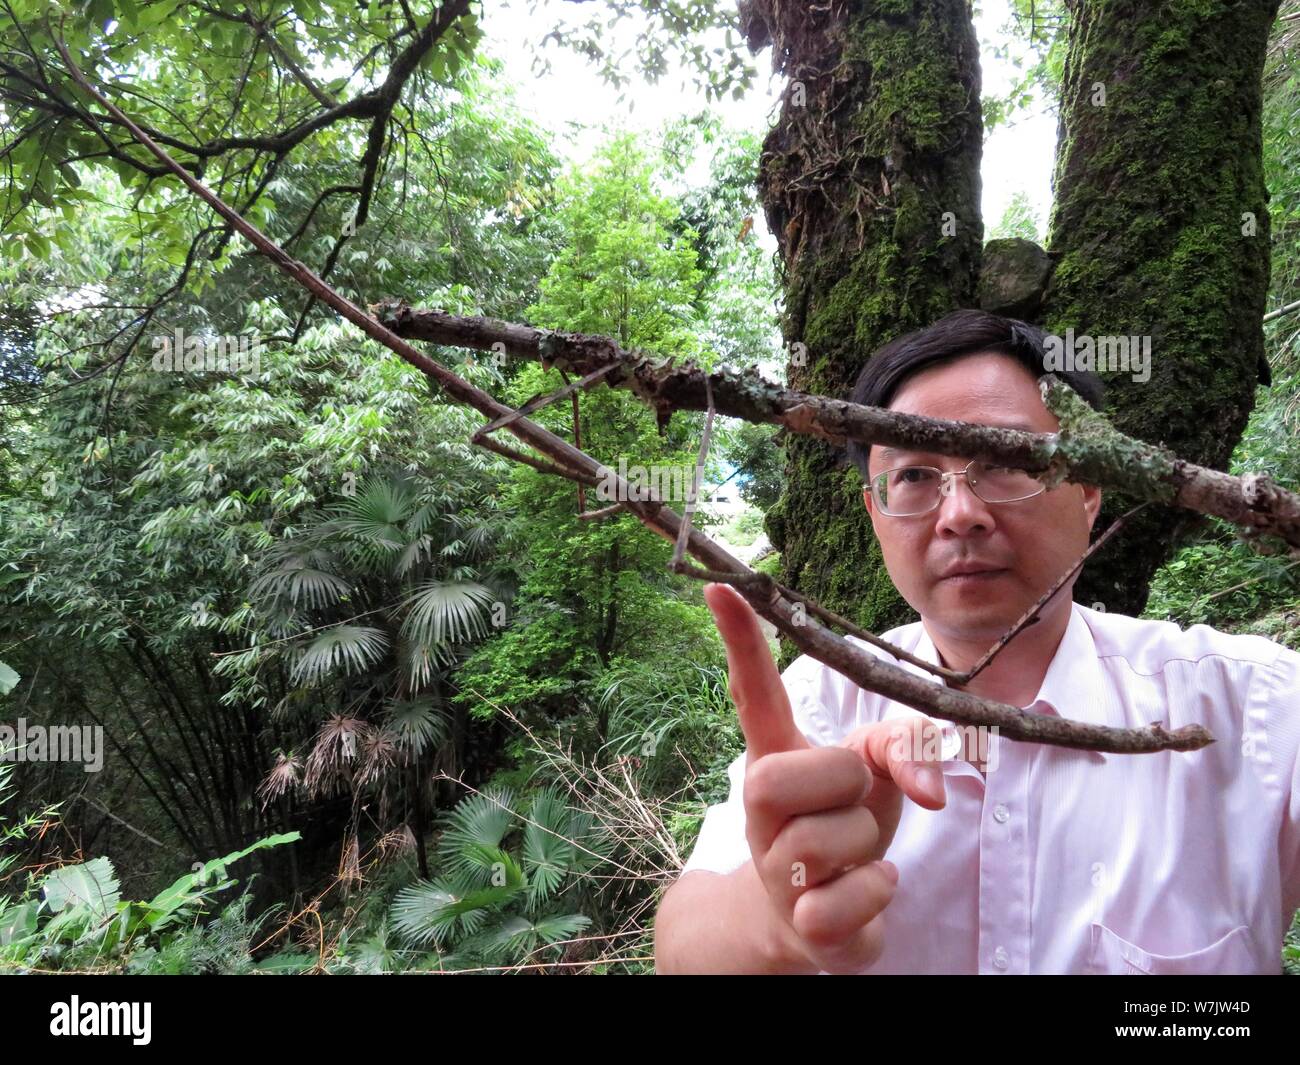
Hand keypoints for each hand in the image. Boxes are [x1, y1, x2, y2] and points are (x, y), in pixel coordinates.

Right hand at [704, 582, 946, 973]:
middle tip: (851, 801)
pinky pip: (844, 902)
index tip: (722, 586)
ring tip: (857, 853)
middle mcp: (758, 808)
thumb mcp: (876, 773)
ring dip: (866, 846)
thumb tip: (932, 788)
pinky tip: (866, 888)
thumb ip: (905, 748)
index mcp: (776, 758)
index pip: (752, 694)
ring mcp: (771, 866)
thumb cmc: (844, 825)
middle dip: (837, 786)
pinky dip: (874, 893)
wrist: (810, 923)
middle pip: (781, 777)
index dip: (740, 642)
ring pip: (825, 841)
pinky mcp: (798, 923)